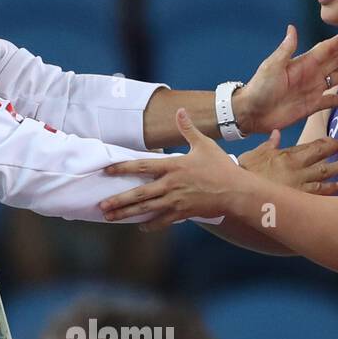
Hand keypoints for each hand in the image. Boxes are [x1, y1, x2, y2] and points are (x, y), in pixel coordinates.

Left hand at [100, 108, 254, 229]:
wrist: (236, 191)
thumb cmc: (221, 167)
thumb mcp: (204, 144)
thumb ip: (188, 129)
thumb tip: (180, 111)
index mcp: (173, 166)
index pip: (142, 165)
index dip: (122, 167)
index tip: (107, 170)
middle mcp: (170, 184)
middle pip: (138, 193)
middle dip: (118, 200)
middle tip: (101, 206)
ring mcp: (175, 201)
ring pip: (146, 209)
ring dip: (127, 214)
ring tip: (110, 218)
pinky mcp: (183, 213)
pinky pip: (162, 221)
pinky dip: (150, 225)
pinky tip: (140, 226)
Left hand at [233, 26, 337, 134]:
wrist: (252, 113)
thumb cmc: (259, 88)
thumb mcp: (273, 65)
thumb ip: (286, 49)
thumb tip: (292, 27)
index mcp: (303, 63)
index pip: (326, 49)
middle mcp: (311, 74)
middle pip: (336, 60)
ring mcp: (313, 90)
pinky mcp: (312, 106)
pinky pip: (332, 100)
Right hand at [242, 131, 337, 192]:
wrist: (240, 193)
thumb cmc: (246, 171)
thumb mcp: (255, 153)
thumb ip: (269, 144)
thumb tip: (277, 133)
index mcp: (288, 155)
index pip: (314, 146)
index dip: (329, 143)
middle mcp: (297, 169)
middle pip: (323, 160)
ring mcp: (299, 185)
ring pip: (324, 176)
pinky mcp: (298, 199)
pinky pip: (319, 194)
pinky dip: (331, 190)